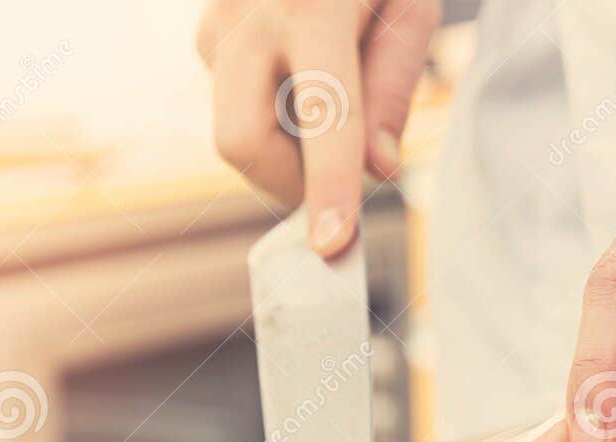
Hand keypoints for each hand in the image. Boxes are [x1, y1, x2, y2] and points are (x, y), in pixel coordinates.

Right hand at [197, 0, 439, 255]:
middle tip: (337, 182)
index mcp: (311, 4)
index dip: (328, 187)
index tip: (331, 245)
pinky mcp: (206, 35)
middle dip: (287, 183)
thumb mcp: (409, 5)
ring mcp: (216, 24)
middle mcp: (248, 15)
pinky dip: (274, 116)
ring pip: (234, 130)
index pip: (322, 116)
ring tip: (328, 97)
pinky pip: (234, 105)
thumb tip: (376, 169)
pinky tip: (302, 76)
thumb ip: (393, 85)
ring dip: (285, 146)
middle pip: (241, 141)